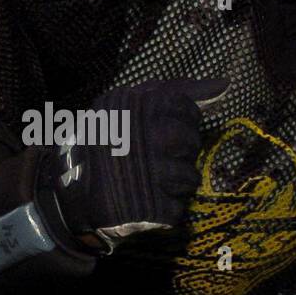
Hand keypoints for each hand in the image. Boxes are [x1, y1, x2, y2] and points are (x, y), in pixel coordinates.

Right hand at [49, 77, 227, 252]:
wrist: (69, 190)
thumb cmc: (109, 140)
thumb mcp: (133, 104)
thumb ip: (179, 91)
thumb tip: (226, 84)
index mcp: (135, 109)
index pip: (185, 108)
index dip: (181, 118)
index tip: (163, 125)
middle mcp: (142, 140)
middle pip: (190, 142)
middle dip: (181, 150)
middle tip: (158, 155)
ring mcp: (146, 177)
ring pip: (189, 177)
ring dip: (175, 181)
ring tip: (149, 179)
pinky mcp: (150, 210)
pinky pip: (177, 208)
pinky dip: (165, 207)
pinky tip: (146, 200)